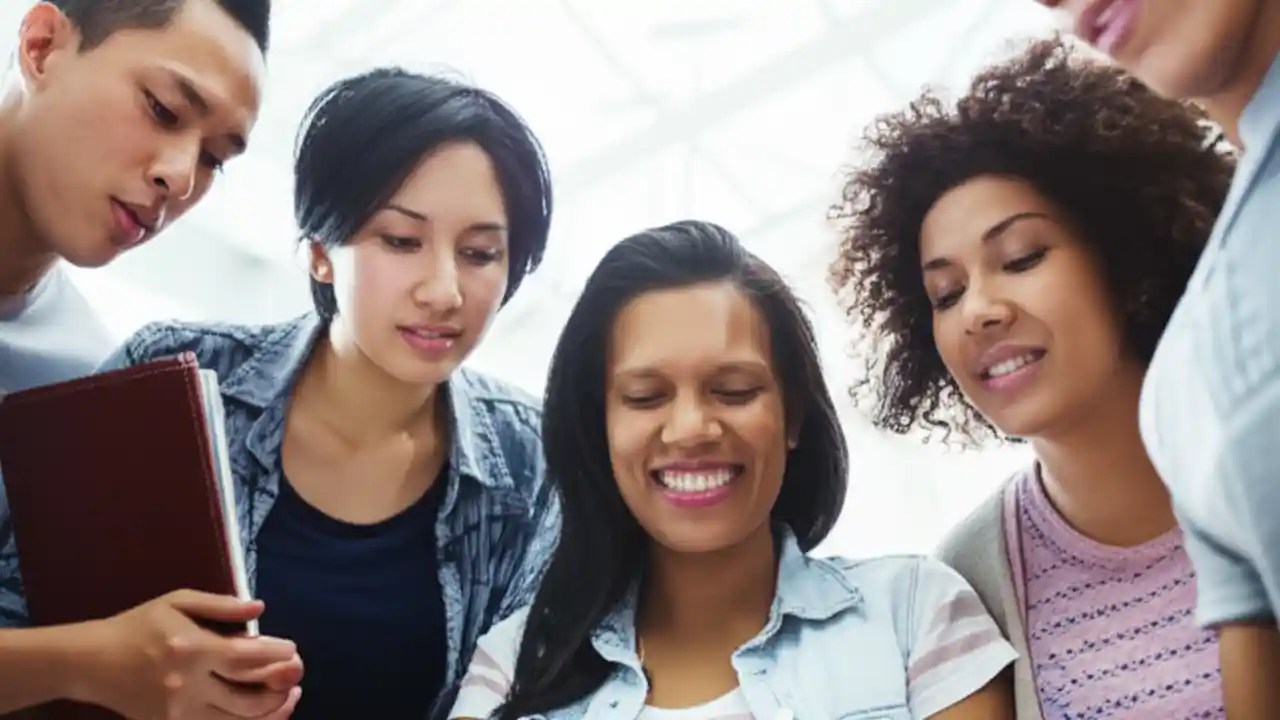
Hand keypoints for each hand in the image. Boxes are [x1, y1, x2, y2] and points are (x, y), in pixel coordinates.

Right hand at [74, 590, 302, 719]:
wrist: (92, 662)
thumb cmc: (139, 625)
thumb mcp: (177, 601)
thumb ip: (221, 605)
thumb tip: (260, 608)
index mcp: (190, 649)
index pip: (247, 658)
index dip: (277, 654)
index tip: (292, 648)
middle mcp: (187, 686)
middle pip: (249, 698)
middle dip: (282, 686)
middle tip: (297, 672)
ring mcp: (178, 713)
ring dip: (272, 710)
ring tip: (289, 695)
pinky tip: (262, 712)